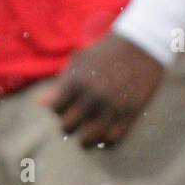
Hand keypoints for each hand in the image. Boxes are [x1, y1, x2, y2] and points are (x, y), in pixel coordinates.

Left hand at [38, 33, 163, 148]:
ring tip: (90, 129)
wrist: (144, 44)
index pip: (55, 109)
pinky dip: (106, 139)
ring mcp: (112, 107)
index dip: (60, 107)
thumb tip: (40, 103)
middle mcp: (92, 96)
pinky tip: (106, 130)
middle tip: (79, 118)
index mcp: (77, 81)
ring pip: (87, 139)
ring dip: (86, 136)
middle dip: (71, 123)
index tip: (69, 104)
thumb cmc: (108, 51)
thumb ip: (61, 82)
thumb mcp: (81, 60)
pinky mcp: (130, 114)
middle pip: (67, 127)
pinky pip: (111, 140)